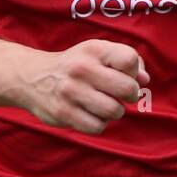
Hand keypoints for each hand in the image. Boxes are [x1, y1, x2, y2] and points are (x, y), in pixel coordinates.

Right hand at [18, 39, 149, 135]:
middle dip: (130, 95)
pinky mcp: (63, 113)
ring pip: (114, 111)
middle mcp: (81, 68)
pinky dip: (99, 123)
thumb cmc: (76, 66)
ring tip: (103, 104)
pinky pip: (98, 127)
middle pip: (127, 88)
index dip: (134, 71)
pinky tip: (90, 114)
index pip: (129, 60)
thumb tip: (145, 80)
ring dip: (114, 111)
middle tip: (120, 94)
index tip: (123, 74)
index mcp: (93, 49)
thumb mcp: (98, 54)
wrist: (32, 77)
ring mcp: (71, 92)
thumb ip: (126, 62)